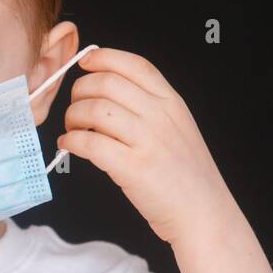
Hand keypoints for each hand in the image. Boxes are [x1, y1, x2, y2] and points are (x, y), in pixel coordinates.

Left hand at [56, 46, 236, 244]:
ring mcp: (148, 141)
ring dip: (72, 117)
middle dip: (79, 91)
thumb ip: (150, 107)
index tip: (84, 63)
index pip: (133, 65)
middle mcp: (160, 116)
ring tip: (72, 129)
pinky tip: (68, 146)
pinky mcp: (133, 168)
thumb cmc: (186, 176)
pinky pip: (90, 144)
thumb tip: (108, 90)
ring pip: (94, 110)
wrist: (203, 214)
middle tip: (74, 109)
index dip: (103, 58)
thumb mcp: (178, 128)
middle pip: (106, 83)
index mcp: (172, 103)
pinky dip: (70, 142)